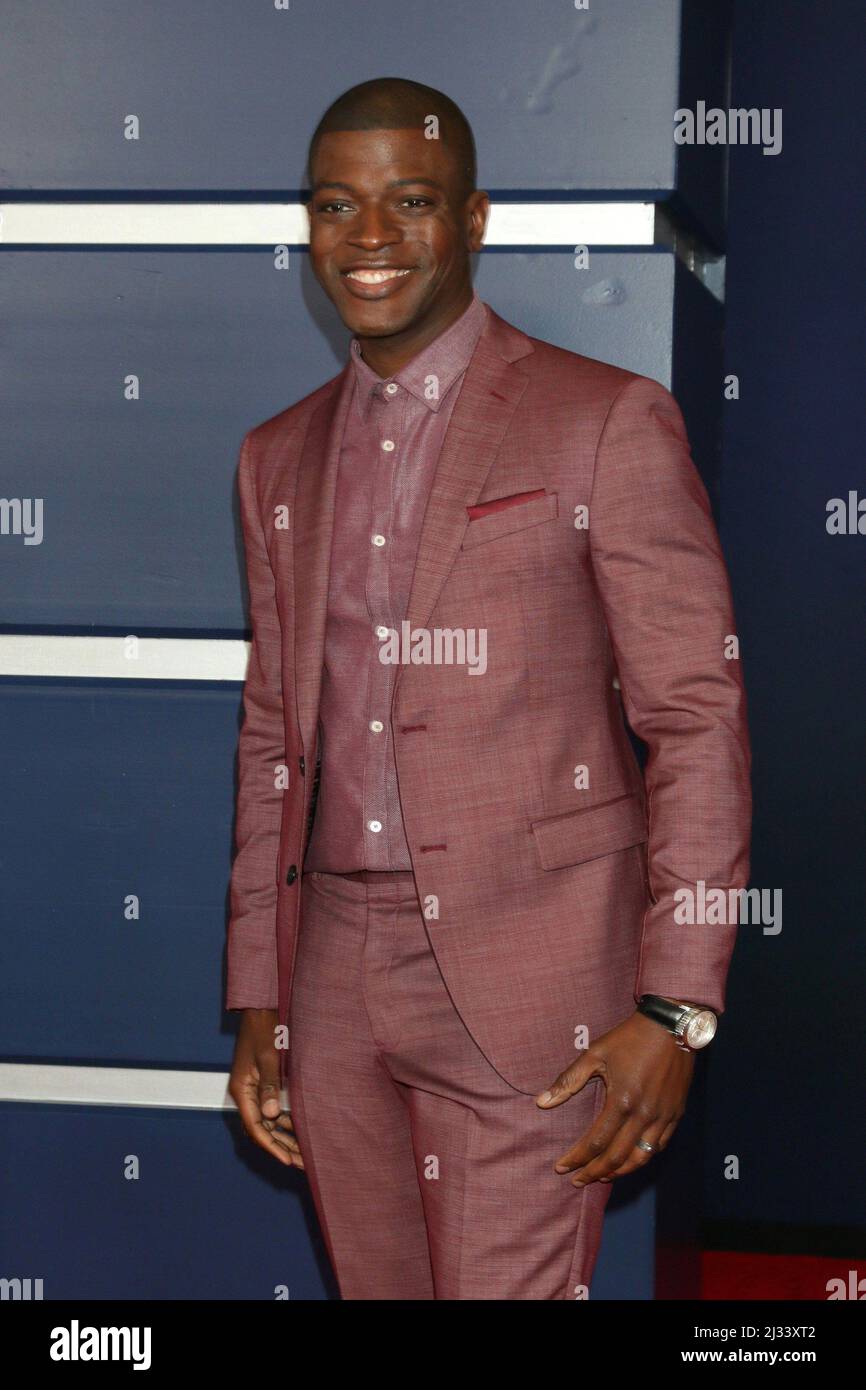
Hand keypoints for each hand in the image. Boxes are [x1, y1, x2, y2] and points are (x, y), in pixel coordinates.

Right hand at [229, 1008, 303, 1168]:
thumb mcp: (268, 1056)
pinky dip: (284, 1122)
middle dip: (281, 1147)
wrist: (261, 1008)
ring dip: (284, 1137)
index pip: (256, 1127)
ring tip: (303, 1153)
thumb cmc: (265, 1028)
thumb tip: (271, 1114)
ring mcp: (254, 1089)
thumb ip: (269, 1085)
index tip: (288, 1160)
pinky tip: (298, 1130)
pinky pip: (272, 1109)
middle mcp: (246, 1093)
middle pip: (263, 1129)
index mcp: (242, 1090)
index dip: (272, 1146)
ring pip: (268, 1121)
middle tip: (302, 1164)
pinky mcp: (263, 1083)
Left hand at [535, 1011, 694, 1185]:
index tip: (561, 1167)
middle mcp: (644, 1115)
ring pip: (640, 1158)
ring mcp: (663, 1117)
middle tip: (577, 1180)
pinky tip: (628, 1159)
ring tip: (601, 1176)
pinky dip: (641, 1158)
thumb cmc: (630, 1038)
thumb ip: (569, 1081)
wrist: (673, 1026)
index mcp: (622, 1101)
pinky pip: (658, 1146)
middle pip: (617, 1158)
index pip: (595, 1142)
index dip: (577, 1159)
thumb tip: (541, 1103)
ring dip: (619, 1172)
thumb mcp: (595, 1054)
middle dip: (594, 1173)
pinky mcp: (676, 1114)